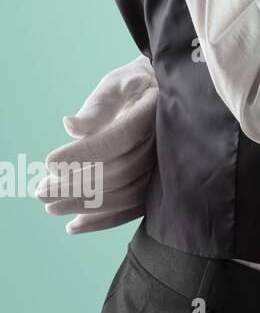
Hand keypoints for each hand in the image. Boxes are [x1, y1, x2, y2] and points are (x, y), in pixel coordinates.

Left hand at [36, 55, 156, 233]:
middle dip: (75, 184)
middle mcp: (165, 143)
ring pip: (126, 194)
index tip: (49, 162)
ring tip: (50, 206)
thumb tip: (71, 127)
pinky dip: (103, 221)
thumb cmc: (132, 88)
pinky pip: (134, 209)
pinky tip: (73, 226)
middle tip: (40, 190)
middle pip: (121, 171)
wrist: (162, 98)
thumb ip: (96, 106)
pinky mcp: (157, 185)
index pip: (121, 138)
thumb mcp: (115, 85)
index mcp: (154, 113)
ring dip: (85, 205)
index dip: (84, 153)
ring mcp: (164, 167)